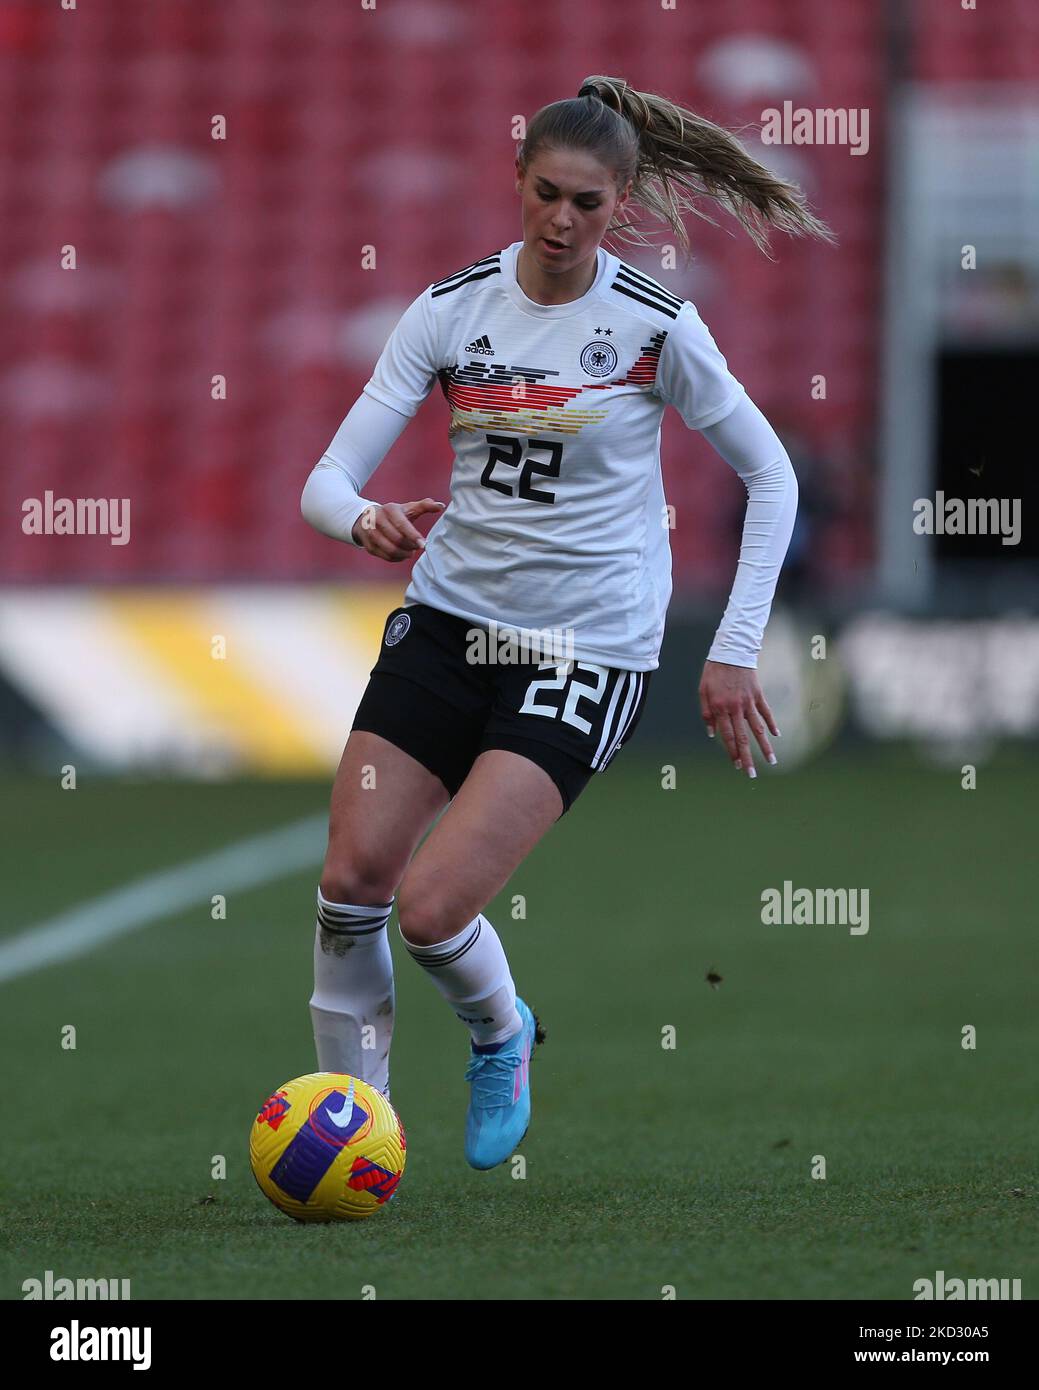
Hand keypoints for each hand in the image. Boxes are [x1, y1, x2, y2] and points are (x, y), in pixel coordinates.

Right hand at [352, 498, 445, 560]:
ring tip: (410, 552)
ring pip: (390, 550)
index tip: (423, 545)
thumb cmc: (393, 514)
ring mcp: (371, 534)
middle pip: (397, 539)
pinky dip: (396, 558)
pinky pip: (385, 556)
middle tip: (417, 547)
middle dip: (410, 546)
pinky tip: (402, 554)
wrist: (366, 518)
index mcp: (389, 510)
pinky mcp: (368, 546)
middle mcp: (377, 520)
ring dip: (404, 554)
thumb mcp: (407, 508)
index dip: (413, 536)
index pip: (402, 524)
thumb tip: (441, 505)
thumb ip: (424, 506)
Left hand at [698, 659, 779, 778]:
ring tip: (771, 761)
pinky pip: (766, 712)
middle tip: (751, 773)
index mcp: (720, 709)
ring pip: (757, 729)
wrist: (730, 652)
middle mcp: (735, 708)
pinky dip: (771, 724)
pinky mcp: (758, 695)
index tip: (736, 765)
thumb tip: (712, 734)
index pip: (727, 736)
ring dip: (765, 746)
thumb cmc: (713, 672)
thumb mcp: (703, 692)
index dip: (732, 752)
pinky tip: (777, 735)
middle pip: (743, 738)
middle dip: (747, 758)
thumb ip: (707, 714)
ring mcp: (748, 702)